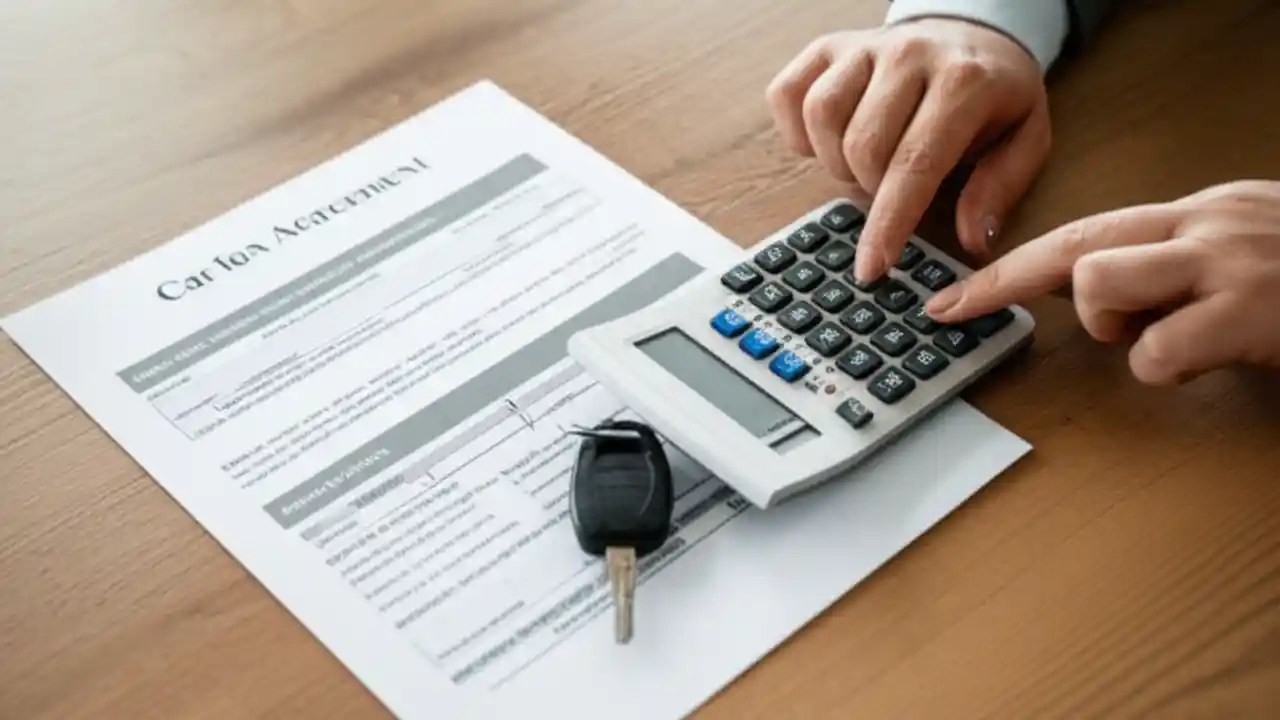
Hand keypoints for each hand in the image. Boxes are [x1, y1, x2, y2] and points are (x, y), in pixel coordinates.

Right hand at [765, 18, 1051, 282]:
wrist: (972, 30)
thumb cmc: (993, 94)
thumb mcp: (1024, 139)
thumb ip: (1000, 188)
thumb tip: (972, 239)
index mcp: (964, 81)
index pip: (915, 163)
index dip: (888, 223)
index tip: (872, 268)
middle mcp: (910, 54)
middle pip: (862, 146)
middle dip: (870, 189)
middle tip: (891, 189)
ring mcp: (864, 46)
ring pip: (821, 118)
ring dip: (835, 160)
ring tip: (863, 164)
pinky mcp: (828, 45)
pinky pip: (788, 94)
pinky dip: (797, 130)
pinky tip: (828, 140)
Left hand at [926, 180, 1279, 384]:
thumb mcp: (1238, 255)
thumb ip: (1169, 267)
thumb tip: (1095, 297)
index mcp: (1196, 214)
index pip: (1077, 234)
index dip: (1005, 270)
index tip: (947, 301)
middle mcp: (1204, 226)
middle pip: (1076, 254)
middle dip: (1048, 299)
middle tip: (1081, 325)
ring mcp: (1226, 265)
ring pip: (1102, 288)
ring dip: (1124, 333)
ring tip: (1182, 339)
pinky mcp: (1251, 312)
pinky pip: (1159, 354)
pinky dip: (1172, 371)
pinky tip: (1222, 360)